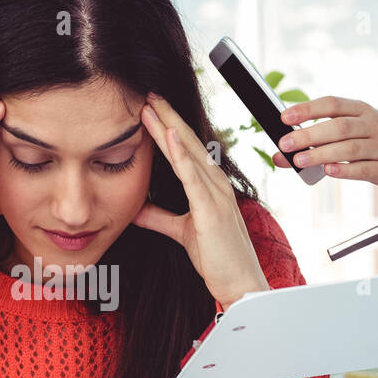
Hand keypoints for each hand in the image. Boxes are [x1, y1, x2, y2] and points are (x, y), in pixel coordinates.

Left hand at [133, 91, 268, 306]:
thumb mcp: (182, 232)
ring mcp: (216, 194)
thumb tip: (137, 209)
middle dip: (167, 116)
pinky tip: (167, 135)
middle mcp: (216, 184)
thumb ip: (161, 218)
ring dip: (169, 126)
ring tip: (150, 105)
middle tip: (148, 94)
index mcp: (210, 186)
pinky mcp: (211, 209)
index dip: (168, 127)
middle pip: (188, 142)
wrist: (240, 284)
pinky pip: (192, 176)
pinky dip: (180, 154)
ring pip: (190, 152)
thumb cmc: (218, 258)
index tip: (150, 108)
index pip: (186, 149)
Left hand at [273, 96, 377, 189]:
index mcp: (360, 110)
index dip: (308, 109)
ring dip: (322, 153)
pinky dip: (345, 170)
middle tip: (286, 143)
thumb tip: (281, 154)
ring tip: (300, 160)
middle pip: (338, 126)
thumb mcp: (355, 131)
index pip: (332, 104)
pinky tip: (329, 171)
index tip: (285, 116)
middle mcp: (370, 125)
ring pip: (349, 148)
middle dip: (310, 134)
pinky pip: (364, 168)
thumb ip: (320, 140)